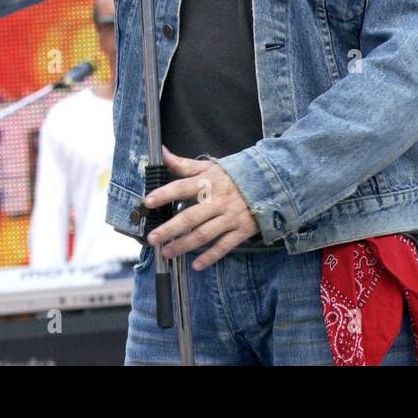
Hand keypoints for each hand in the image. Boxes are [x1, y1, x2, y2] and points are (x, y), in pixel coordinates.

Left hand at [143, 147, 260, 270]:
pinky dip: (210, 256)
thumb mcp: (209, 167)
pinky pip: (224, 246)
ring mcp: (230, 216)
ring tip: (167, 252)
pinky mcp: (241, 230)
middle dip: (170, 229)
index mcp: (208, 182)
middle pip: (190, 216)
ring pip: (204, 234)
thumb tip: (162, 153)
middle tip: (152, 238)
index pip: (182, 187)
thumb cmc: (233, 176)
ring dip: (184, 245)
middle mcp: (218, 200)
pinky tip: (196, 265)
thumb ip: (183, 164)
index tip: (148, 201)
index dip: (164, 194)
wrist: (269, 183)